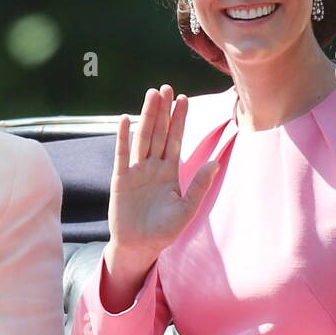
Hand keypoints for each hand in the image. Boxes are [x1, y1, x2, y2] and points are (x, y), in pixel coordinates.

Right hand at [100, 86, 219, 310]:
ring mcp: (136, 172)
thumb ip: (199, 186)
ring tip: (151, 95)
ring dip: (147, 117)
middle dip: (163, 111)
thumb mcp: (187, 210)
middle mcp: (152, 167)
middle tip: (166, 87)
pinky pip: (122, 154)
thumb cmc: (164, 231)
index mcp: (170, 172)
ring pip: (143, 138)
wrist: (139, 247)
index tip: (183, 99)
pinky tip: (126, 119)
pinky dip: (123, 137)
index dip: (179, 120)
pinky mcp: (120, 180)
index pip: (175, 140)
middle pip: (159, 133)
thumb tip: (214, 163)